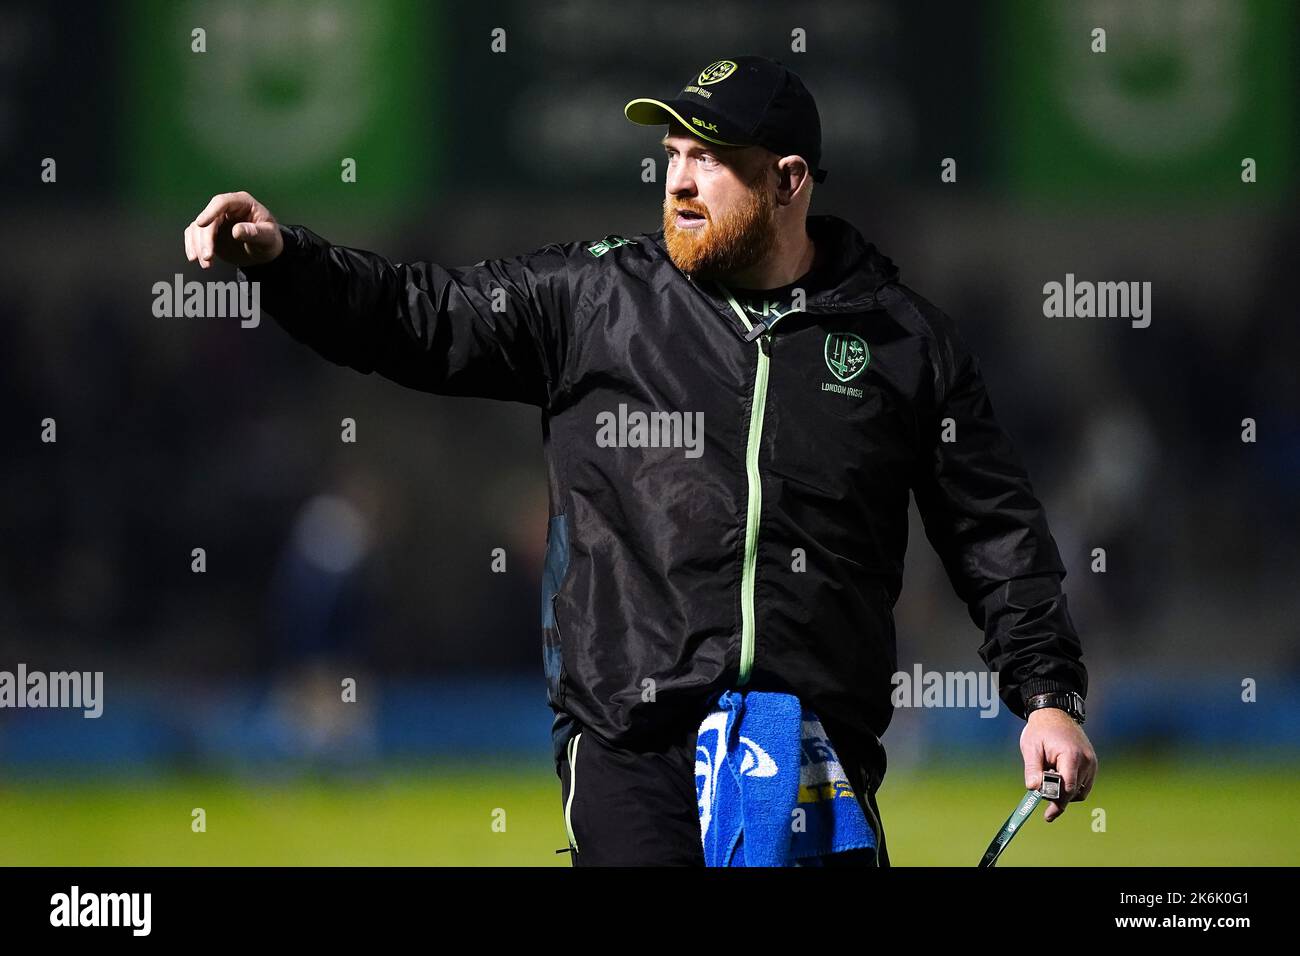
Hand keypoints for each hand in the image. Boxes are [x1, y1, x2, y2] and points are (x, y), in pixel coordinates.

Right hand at [184, 191, 283, 268]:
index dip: (210, 211)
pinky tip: (196, 259)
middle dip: (205, 239)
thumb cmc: (269, 240)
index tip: (201, 224)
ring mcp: (216, 220)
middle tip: (207, 257)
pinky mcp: (209, 232)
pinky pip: (194, 236)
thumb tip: (237, 230)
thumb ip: (255, 233)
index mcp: (242, 203)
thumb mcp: (268, 237)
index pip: (222, 202)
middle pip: (209, 219)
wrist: (264, 251)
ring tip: (206, 264)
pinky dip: (193, 247)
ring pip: (198, 228)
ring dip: (198, 246)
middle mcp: (226, 208)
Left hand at [1020, 707, 1096, 821]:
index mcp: (1071, 756)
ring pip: (1080, 791)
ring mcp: (1091, 763)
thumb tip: (1034, 789)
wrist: (1055, 713)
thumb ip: (1032, 769)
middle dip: (1057, 797)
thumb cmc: (1041, 730)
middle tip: (1040, 792)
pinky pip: (1083, 785)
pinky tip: (1057, 779)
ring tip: (1048, 776)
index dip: (1057, 802)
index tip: (1048, 814)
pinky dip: (1071, 787)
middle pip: (1074, 792)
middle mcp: (1086, 761)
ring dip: (1064, 792)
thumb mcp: (1031, 748)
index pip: (1068, 788)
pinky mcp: (1092, 764)